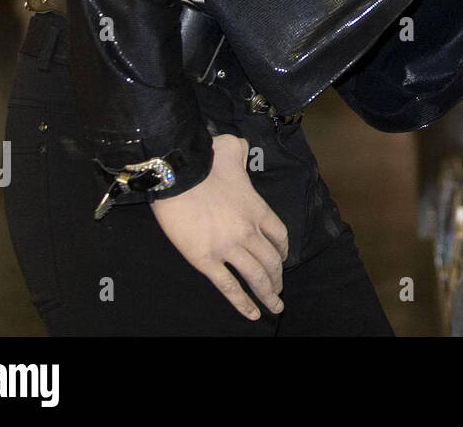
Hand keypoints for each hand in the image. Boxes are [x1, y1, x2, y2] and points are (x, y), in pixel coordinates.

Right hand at [151, 134, 289, 320]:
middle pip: (271, 260)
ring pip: (256, 277)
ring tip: (275, 306)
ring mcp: (229, 248)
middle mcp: (249, 231)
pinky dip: (242, 303)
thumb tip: (241, 149)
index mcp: (257, 209)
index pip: (279, 235)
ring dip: (268, 293)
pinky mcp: (206, 260)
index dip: (283, 250)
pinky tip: (252, 313)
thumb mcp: (230, 148)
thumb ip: (240, 151)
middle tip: (279, 290)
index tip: (283, 259)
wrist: (179, 175)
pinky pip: (229, 287)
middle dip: (277, 278)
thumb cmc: (204, 161)